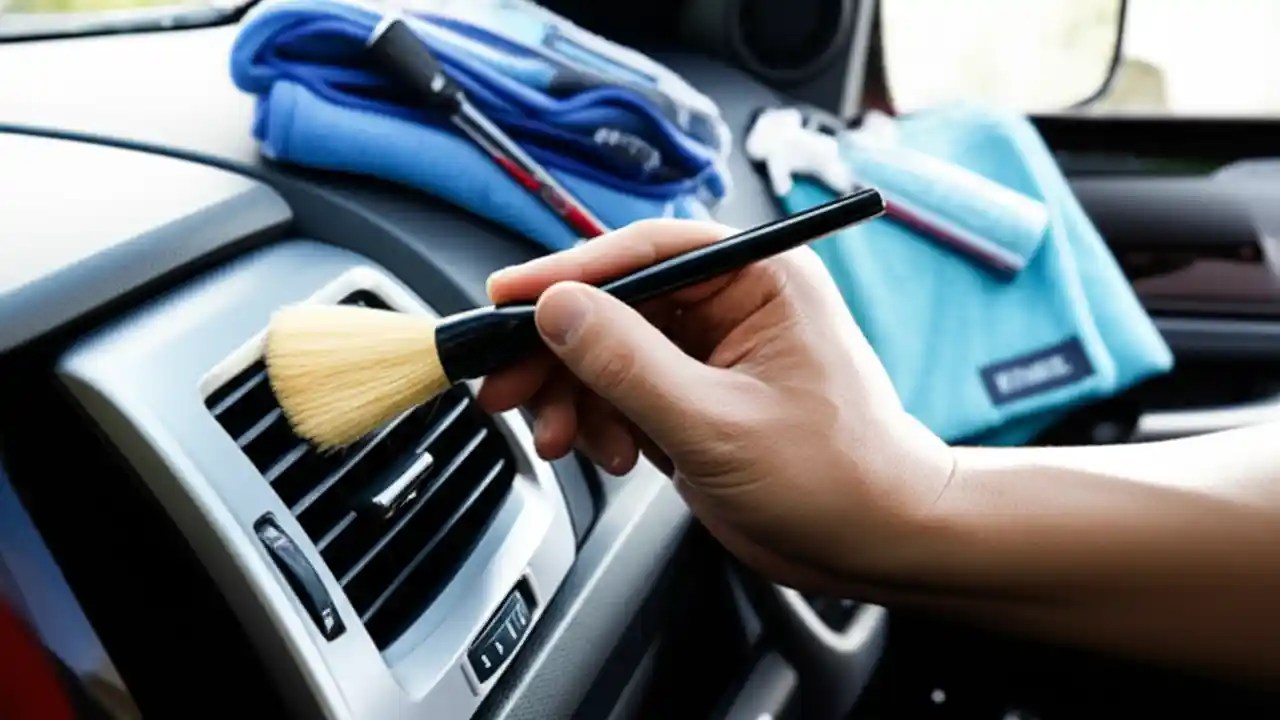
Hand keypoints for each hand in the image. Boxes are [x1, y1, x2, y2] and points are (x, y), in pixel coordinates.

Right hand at [477, 219, 955, 591]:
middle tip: (507, 388)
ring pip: (608, 351)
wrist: (875, 542)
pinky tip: (608, 454)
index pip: (643, 252)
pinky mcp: (694, 395)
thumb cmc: (835, 476)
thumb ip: (629, 364)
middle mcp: (733, 302)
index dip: (567, 274)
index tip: (507, 299)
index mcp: (759, 277)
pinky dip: (600, 420)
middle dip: (558, 351)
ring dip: (575, 395)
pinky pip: (622, 390)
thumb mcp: (716, 422)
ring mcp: (710, 351)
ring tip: (567, 440)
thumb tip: (557, 308)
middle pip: (615, 303)